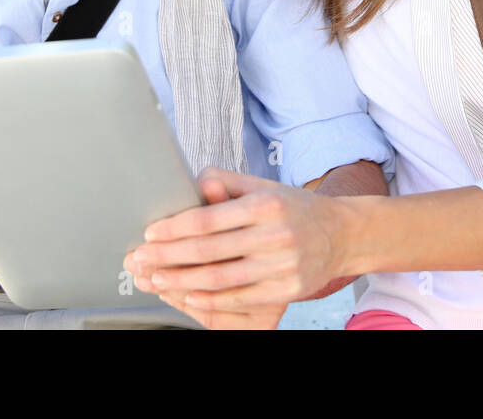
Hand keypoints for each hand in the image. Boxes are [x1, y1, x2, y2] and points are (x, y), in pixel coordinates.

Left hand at [122, 167, 349, 328]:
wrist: (342, 235)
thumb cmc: (294, 209)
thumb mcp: (264, 186)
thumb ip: (226, 182)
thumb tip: (193, 184)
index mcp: (265, 205)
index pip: (210, 219)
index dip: (175, 228)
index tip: (150, 233)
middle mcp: (275, 235)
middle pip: (208, 252)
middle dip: (167, 257)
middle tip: (140, 259)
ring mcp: (282, 266)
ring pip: (219, 279)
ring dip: (181, 281)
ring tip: (156, 278)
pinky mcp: (286, 290)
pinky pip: (238, 298)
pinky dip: (208, 300)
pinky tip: (187, 295)